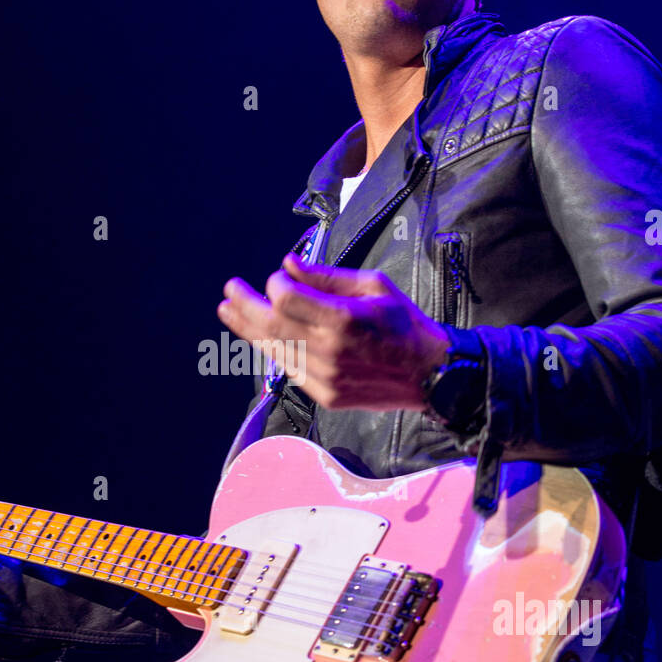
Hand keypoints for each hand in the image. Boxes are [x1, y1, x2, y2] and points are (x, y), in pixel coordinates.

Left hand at [217, 255, 449, 410]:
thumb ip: (326, 277)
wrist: (432, 375)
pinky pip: (289, 369)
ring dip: (249, 329)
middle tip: (230, 291)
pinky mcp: (326, 396)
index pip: (285, 298)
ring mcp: (325, 378)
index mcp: (343, 320)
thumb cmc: (405, 324)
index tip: (278, 278)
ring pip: (274, 350)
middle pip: (270, 324)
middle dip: (246, 305)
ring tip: (230, 312)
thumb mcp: (373, 286)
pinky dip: (273, 350)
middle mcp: (329, 351)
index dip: (274, 285)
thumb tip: (287, 264)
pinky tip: (262, 336)